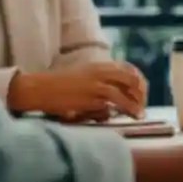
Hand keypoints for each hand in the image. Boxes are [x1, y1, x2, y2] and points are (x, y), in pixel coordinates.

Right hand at [9, 62, 146, 119]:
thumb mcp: (80, 79)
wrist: (39, 89)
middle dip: (141, 92)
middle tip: (142, 105)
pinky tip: (133, 115)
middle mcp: (100, 71)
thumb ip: (96, 85)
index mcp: (98, 66)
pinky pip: (117, 100)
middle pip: (132, 77)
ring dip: (137, 102)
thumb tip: (109, 103)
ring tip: (140, 114)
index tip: (141, 93)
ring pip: (127, 88)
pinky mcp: (93, 95)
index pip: (128, 68)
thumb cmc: (56, 87)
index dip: (138, 80)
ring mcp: (97, 82)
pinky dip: (129, 107)